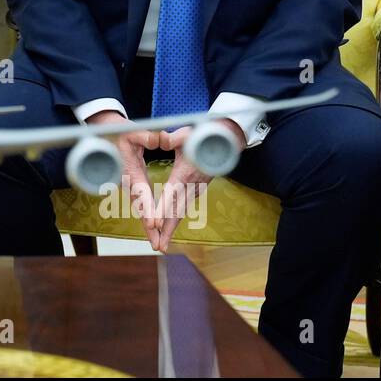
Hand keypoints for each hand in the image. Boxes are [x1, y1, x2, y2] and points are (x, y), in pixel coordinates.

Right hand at [87, 110, 163, 249]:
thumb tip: (161, 139)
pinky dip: (146, 218)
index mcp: (131, 171)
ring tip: (157, 244)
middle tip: (157, 244)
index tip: (154, 222)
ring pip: (140, 209)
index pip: (141, 192)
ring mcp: (131, 185)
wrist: (106, 134)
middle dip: (148, 226)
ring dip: (148, 227)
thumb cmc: (120, 132)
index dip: (148, 208)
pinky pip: (141, 205)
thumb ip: (146, 136)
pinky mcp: (134, 185)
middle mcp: (130, 182)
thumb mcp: (132, 131)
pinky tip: (153, 229)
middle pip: (140, 207)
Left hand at [153, 118, 242, 250]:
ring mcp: (196, 189)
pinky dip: (176, 220)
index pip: (172, 193)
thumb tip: (163, 139)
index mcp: (186, 172)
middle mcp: (192, 185)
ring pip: (181, 212)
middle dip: (167, 229)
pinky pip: (185, 208)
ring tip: (161, 245)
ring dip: (171, 229)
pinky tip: (169, 230)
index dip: (163, 208)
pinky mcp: (198, 190)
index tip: (155, 224)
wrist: (224, 140)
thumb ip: (174, 138)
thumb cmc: (202, 134)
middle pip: (177, 210)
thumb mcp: (187, 133)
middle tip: (158, 247)